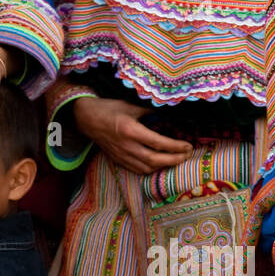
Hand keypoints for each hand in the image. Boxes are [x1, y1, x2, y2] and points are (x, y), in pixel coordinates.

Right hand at [73, 95, 192, 173]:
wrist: (86, 118)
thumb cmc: (109, 108)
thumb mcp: (130, 105)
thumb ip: (149, 110)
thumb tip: (168, 112)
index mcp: (130, 130)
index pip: (159, 143)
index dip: (176, 146)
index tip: (188, 145)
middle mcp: (126, 146)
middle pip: (155, 160)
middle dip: (175, 160)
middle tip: (187, 155)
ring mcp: (121, 155)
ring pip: (147, 168)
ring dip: (164, 166)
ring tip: (176, 159)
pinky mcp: (118, 160)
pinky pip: (137, 170)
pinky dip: (151, 169)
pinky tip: (159, 164)